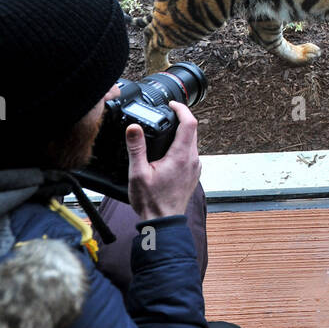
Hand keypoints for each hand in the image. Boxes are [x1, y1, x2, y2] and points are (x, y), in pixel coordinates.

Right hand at [126, 101, 200, 220]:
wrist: (163, 223)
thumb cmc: (151, 202)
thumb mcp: (138, 173)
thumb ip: (136, 148)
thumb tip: (133, 127)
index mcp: (181, 156)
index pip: (189, 123)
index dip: (181, 109)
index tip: (171, 104)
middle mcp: (192, 160)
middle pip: (192, 130)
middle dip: (181, 119)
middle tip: (166, 114)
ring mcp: (195, 168)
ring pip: (192, 142)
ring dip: (182, 133)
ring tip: (166, 130)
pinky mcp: (193, 174)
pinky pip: (190, 154)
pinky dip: (182, 146)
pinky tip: (168, 151)